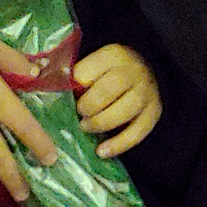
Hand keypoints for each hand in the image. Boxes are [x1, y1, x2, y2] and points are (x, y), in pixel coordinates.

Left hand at [73, 43, 160, 158]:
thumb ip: (76, 76)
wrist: (145, 70)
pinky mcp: (154, 111)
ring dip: (101, 123)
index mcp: (113, 55)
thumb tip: (52, 87)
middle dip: (88, 105)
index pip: (87, 71)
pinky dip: (119, 144)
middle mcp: (133, 71)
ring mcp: (146, 92)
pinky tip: (101, 151)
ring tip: (86, 127)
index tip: (69, 94)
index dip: (75, 86)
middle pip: (109, 89)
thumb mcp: (95, 64)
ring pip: (126, 110)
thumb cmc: (110, 71)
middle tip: (79, 112)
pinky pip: (138, 131)